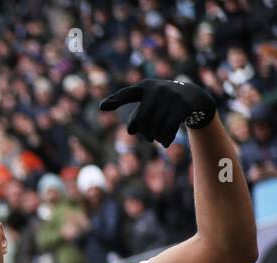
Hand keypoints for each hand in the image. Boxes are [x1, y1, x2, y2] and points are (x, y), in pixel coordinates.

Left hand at [99, 79, 215, 147]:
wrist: (193, 95)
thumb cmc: (163, 102)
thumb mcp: (149, 106)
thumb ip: (137, 117)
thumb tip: (131, 130)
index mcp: (144, 87)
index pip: (127, 94)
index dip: (115, 100)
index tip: (102, 107)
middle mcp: (157, 88)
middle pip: (142, 120)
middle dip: (145, 132)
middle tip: (149, 138)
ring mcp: (171, 95)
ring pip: (156, 125)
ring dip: (156, 137)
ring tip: (158, 139)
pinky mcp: (183, 105)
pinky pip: (169, 128)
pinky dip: (166, 139)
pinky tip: (165, 144)